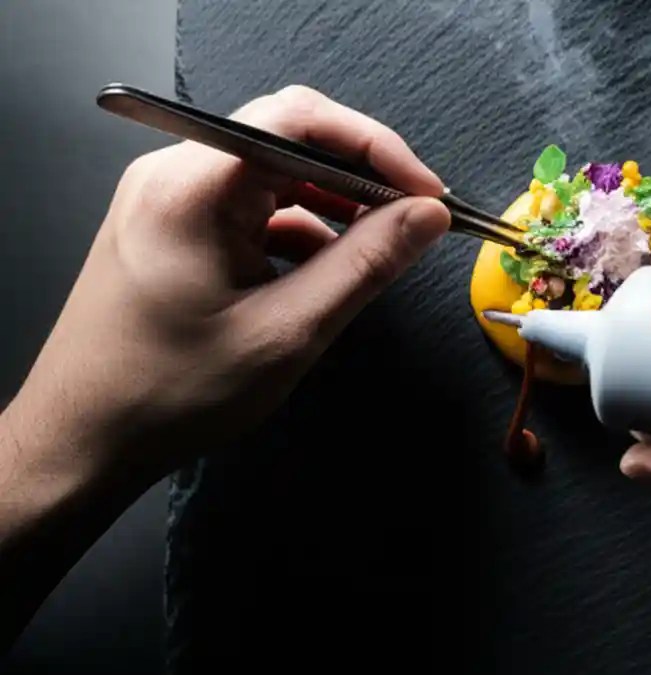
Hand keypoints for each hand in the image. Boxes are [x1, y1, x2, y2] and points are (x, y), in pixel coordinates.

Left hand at [3, 85, 448, 484]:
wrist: (85, 440)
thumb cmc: (172, 394)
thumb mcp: (287, 331)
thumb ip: (365, 265)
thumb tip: (427, 216)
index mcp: (191, 188)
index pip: (298, 120)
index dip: (376, 148)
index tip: (427, 194)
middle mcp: (173, 175)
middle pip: (287, 138)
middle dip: (359, 175)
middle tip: (414, 218)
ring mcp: (168, 199)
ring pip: (273, 173)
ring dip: (332, 203)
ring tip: (378, 249)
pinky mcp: (172, 227)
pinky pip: (250, 205)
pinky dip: (298, 228)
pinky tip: (327, 270)